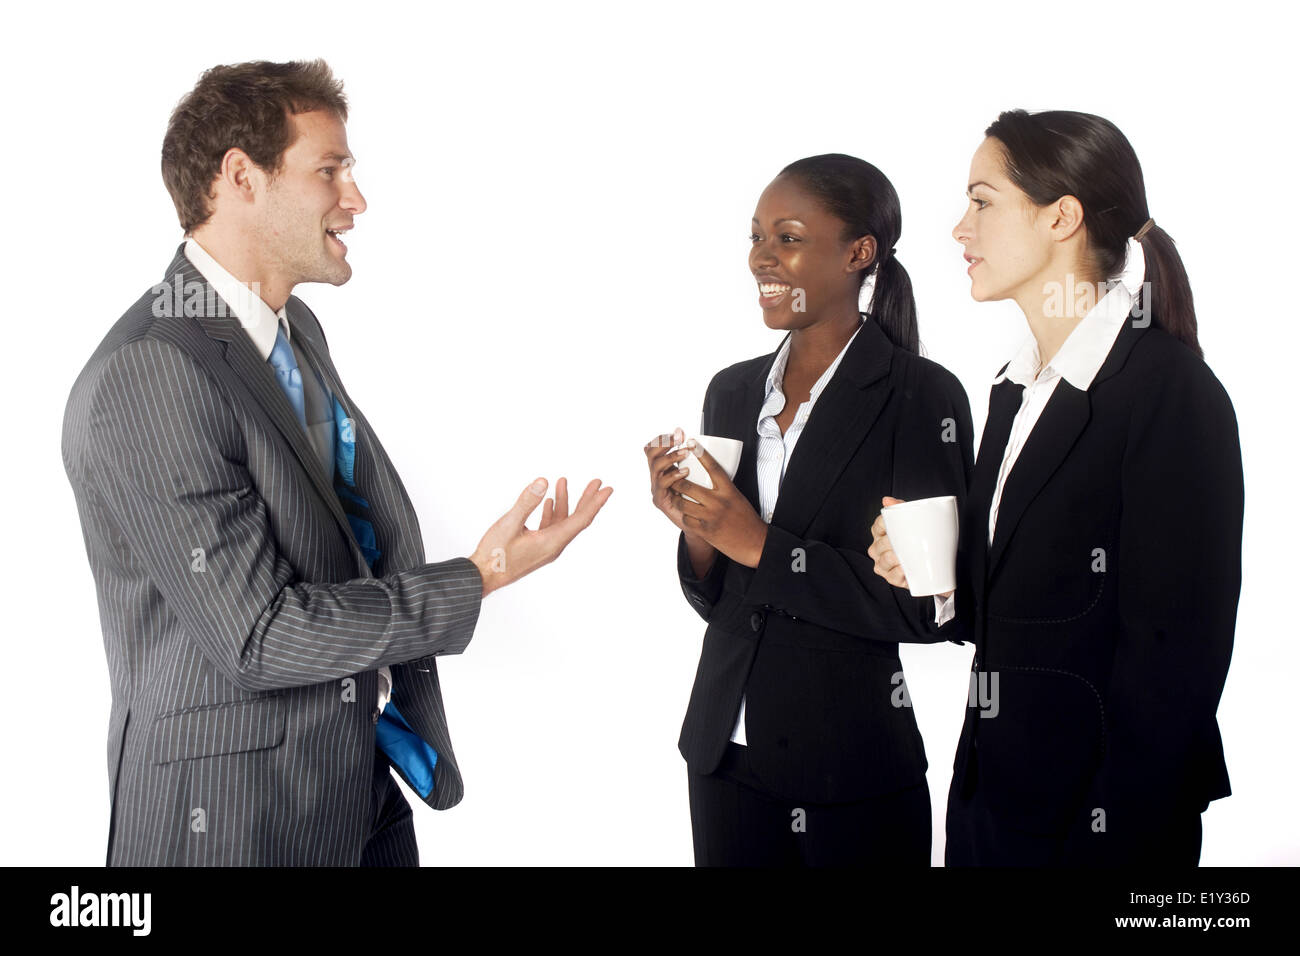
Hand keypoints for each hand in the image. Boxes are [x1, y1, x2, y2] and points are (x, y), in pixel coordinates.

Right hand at [469, 477, 612, 596]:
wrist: (482, 577)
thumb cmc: (494, 554)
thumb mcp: (509, 524)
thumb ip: (527, 502)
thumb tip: (543, 481)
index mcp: (552, 542)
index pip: (581, 519)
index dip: (595, 503)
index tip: (608, 488)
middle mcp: (553, 546)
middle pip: (576, 520)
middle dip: (587, 499)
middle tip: (597, 482)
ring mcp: (545, 548)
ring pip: (562, 522)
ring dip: (564, 502)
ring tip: (563, 482)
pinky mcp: (536, 548)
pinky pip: (550, 528)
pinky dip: (552, 512)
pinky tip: (549, 502)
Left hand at [669, 439, 767, 568]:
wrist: (755, 543)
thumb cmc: (746, 518)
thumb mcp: (737, 498)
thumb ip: (722, 488)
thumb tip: (707, 477)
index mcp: (729, 491)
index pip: (713, 468)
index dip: (702, 454)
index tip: (692, 442)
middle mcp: (719, 502)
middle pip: (688, 486)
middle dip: (676, 480)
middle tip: (671, 475)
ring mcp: (711, 517)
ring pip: (683, 504)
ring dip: (675, 499)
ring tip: (673, 494)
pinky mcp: (706, 531)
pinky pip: (686, 520)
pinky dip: (684, 516)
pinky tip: (685, 513)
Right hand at [869, 496, 953, 597]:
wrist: (935, 566)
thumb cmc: (919, 542)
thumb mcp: (914, 523)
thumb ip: (901, 508)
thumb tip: (886, 500)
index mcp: (880, 534)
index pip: (878, 526)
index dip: (885, 524)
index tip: (898, 523)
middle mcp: (877, 550)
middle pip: (881, 544)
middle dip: (892, 542)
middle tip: (908, 541)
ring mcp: (883, 565)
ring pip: (885, 560)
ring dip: (895, 558)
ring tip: (907, 556)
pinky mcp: (891, 579)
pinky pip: (892, 576)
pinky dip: (899, 572)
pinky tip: (906, 569)